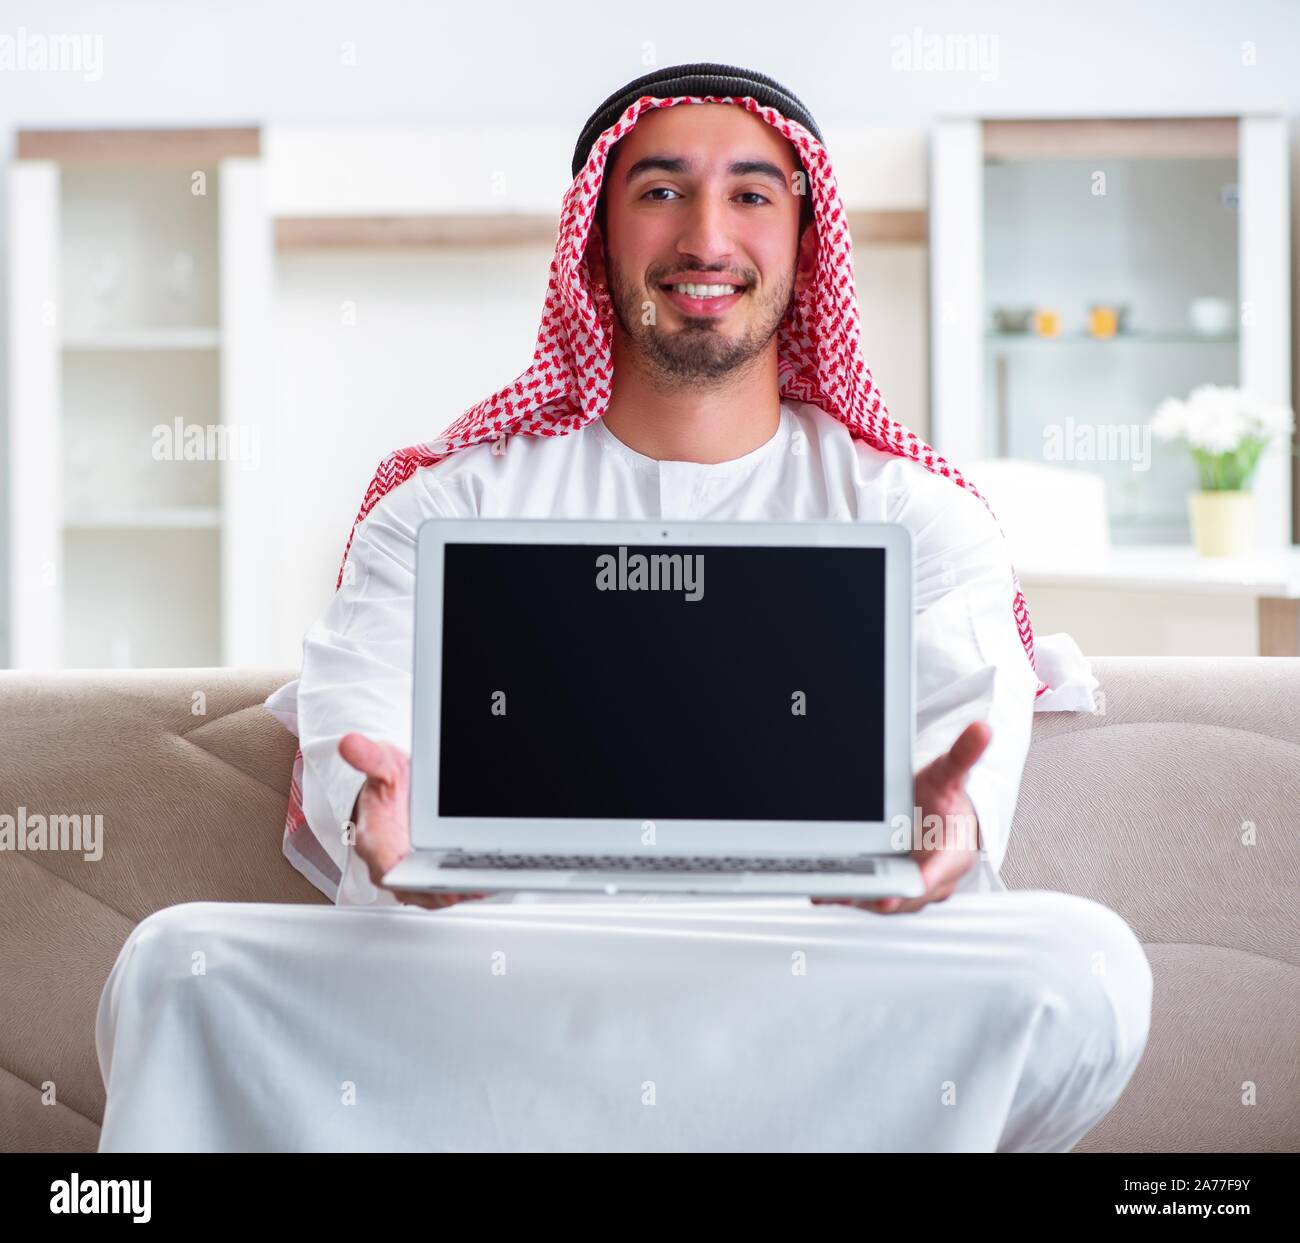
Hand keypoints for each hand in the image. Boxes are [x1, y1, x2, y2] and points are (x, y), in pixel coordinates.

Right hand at [338, 732, 492, 909]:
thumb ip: (369, 757)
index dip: (407, 878)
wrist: (394, 788)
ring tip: (486, 885)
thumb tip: (350, 743)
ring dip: (458, 891)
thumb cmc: (387, 782)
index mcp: (376, 839)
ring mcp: (412, 870)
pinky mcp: (429, 870)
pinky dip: (465, 885)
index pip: (387, 868)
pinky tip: (487, 880)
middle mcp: (392, 861)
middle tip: (471, 887)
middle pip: (415, 888)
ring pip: (432, 892)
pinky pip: (445, 885)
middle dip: (441, 891)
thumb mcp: (382, 764)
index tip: (428, 880)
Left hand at [812, 720, 988, 916]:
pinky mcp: (893, 888)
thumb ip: (963, 755)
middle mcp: (935, 878)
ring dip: (860, 898)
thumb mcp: (950, 775)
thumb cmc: (945, 800)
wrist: (942, 815)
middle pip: (908, 895)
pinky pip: (871, 895)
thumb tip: (981, 730)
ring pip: (887, 900)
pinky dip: (849, 895)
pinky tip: (824, 893)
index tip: (899, 891)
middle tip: (851, 892)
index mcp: (954, 854)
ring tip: (832, 892)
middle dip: (881, 895)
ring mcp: (913, 887)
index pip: (938, 873)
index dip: (920, 883)